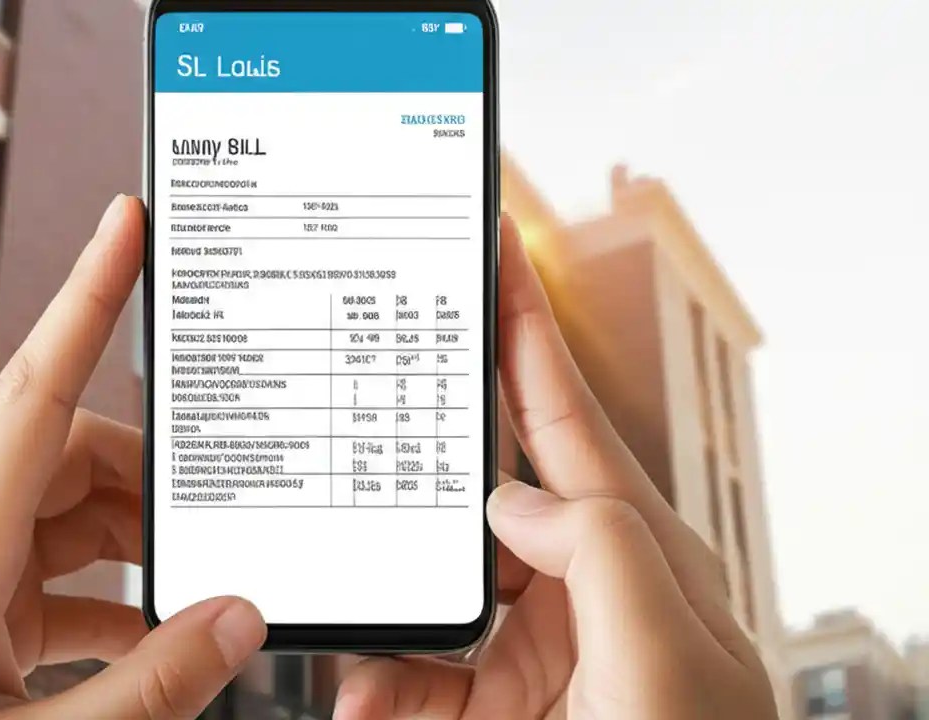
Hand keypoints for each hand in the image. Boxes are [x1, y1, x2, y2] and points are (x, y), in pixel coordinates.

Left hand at [0, 196, 265, 718]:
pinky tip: (136, 643)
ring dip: (125, 547)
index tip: (124, 220)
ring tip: (195, 598)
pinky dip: (89, 596)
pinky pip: (27, 577)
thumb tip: (240, 617)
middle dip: (152, 480)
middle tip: (227, 520)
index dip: (87, 295)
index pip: (37, 392)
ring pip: (51, 520)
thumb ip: (152, 684)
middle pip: (66, 458)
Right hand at [333, 218, 777, 718]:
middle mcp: (576, 586)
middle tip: (355, 450)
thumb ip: (599, 553)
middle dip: (406, 485)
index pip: (562, 417)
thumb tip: (514, 496)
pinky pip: (410, 678)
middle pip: (469, 500)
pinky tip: (367, 709)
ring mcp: (531, 649)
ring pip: (424, 597)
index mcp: (632, 550)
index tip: (494, 252)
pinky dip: (378, 690)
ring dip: (382, 627)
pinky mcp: (492, 705)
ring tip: (363, 666)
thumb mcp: (664, 662)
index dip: (523, 329)